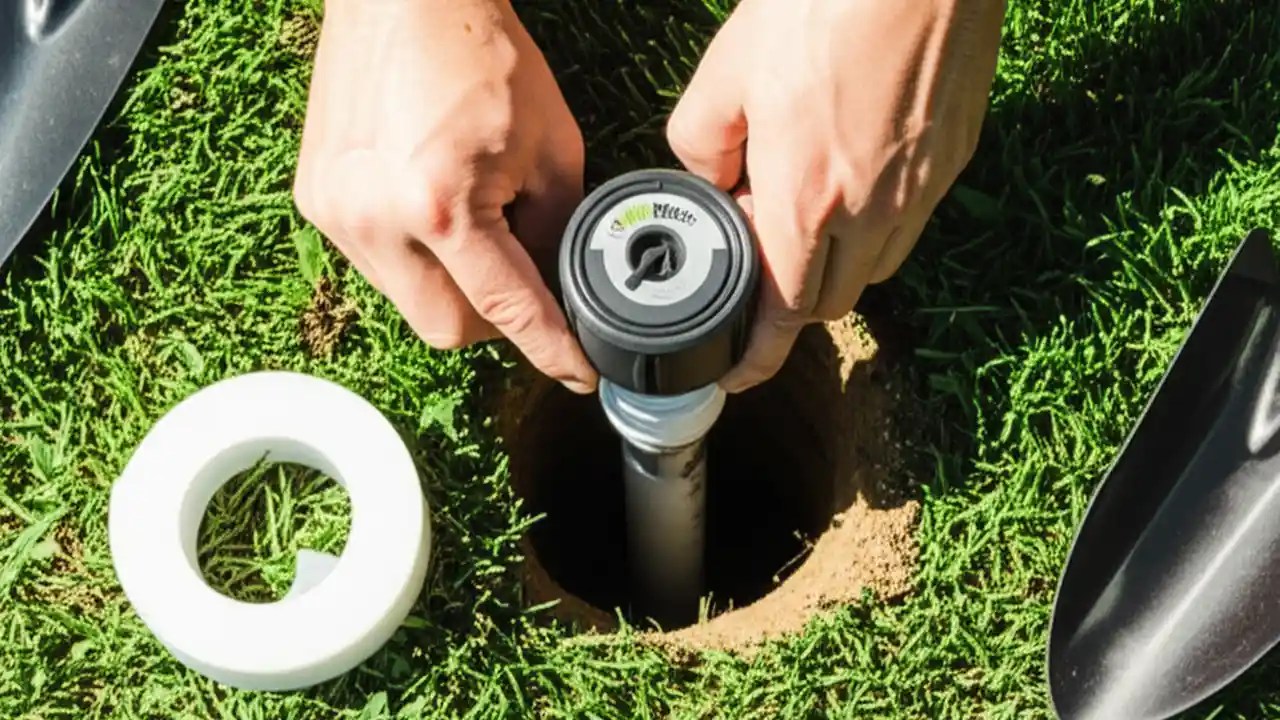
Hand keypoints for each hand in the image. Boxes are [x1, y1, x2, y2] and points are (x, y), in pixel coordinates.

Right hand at [293, 0, 596, 392]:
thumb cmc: (480, 54)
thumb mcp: (552, 146)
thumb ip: (558, 228)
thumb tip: (558, 284)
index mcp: (439, 208)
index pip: (506, 309)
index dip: (549, 349)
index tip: (577, 373)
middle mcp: (374, 220)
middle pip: (447, 329)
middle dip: (493, 319)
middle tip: (520, 279)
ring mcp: (333, 213)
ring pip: (407, 301)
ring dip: (450, 286)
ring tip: (471, 227)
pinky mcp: (312, 201)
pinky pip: (375, 263)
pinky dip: (413, 256)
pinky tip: (431, 209)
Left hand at [668, 0, 1005, 391]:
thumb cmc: (826, 4)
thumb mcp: (727, 72)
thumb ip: (699, 143)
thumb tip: (707, 176)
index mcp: (808, 201)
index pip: (785, 316)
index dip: (758, 357)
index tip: (737, 372)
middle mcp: (874, 212)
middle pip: (830, 302)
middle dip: (790, 302)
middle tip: (758, 258)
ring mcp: (923, 189)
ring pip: (874, 267)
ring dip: (835, 263)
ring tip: (806, 208)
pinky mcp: (953, 159)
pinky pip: (910, 221)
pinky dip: (875, 223)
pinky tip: (852, 172)